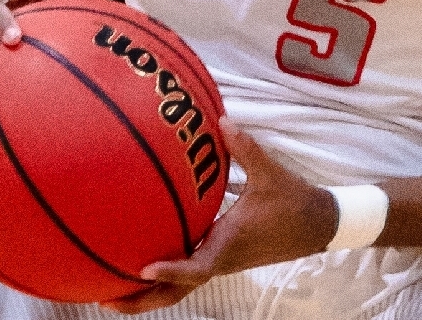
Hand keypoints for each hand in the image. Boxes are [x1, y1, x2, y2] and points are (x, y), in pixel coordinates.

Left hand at [105, 131, 337, 313]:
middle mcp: (219, 260)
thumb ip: (245, 148)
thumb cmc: (292, 201)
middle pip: (175, 291)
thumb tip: (222, 122)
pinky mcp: (219, 256)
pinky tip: (141, 260)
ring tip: (110, 288)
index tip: (143, 269)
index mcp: (228, 246)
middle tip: (105, 298)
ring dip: (146, 292)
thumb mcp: (270, 173)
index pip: (195, 267)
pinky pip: (184, 273)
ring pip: (178, 287)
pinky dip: (161, 276)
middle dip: (141, 300)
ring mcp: (218, 261)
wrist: (316, 224)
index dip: (170, 270)